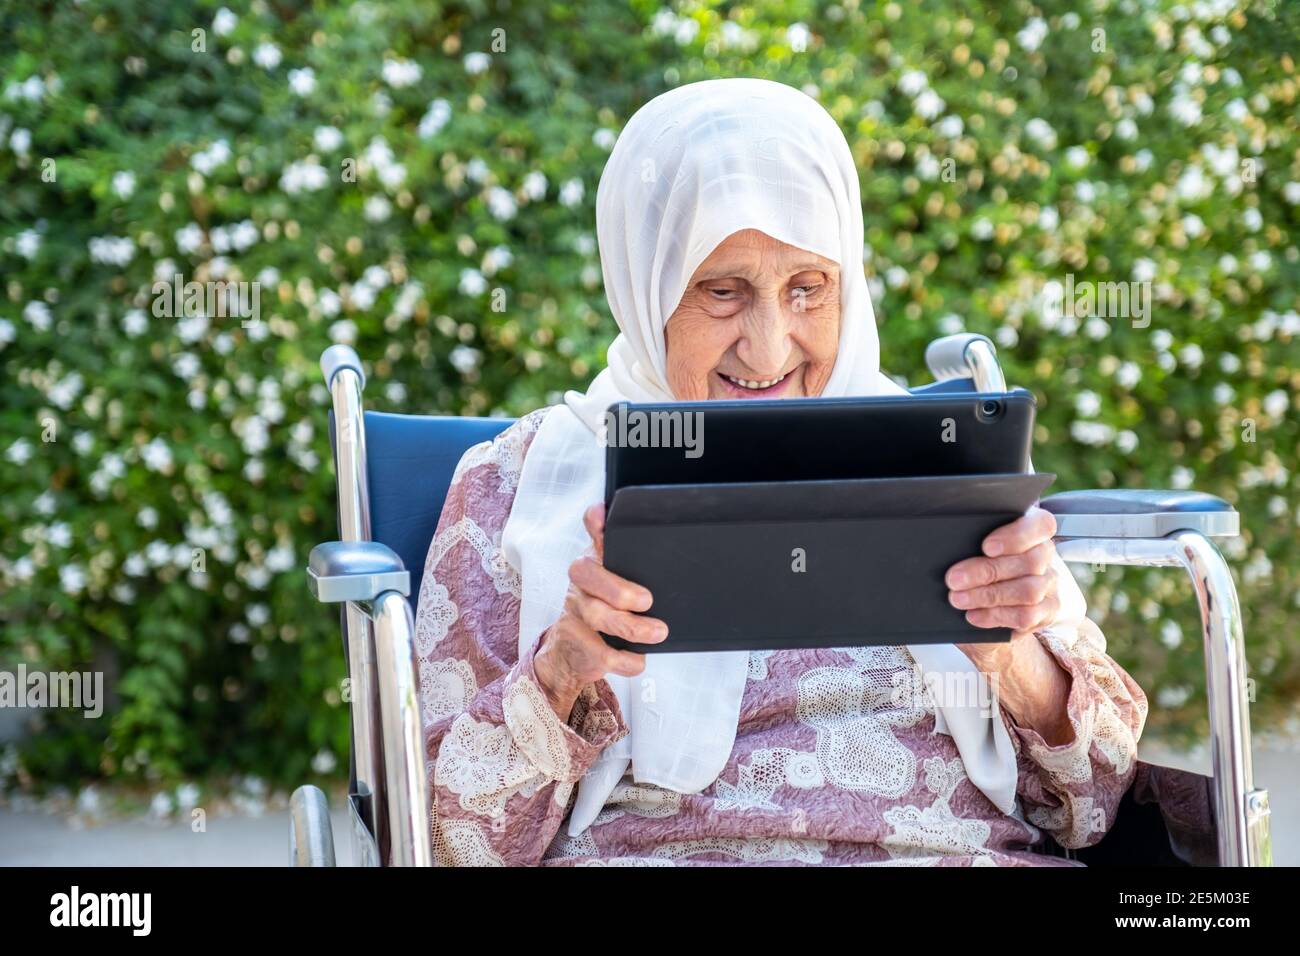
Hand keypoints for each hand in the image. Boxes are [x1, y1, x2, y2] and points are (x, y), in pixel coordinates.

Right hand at [532, 503, 667, 720]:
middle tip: (648, 600)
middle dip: (619, 589)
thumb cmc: (606, 608)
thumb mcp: (619, 582)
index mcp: (595, 561)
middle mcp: (580, 583)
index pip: (592, 534)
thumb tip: (661, 540)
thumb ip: (635, 562)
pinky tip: (639, 659)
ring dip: (631, 627)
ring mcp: (575, 613)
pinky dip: (626, 659)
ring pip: (598, 615)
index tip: (601, 513)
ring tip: (658, 632)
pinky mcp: (577, 643)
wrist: (572, 653)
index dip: (594, 524)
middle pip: (588, 576)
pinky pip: (602, 653)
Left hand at [946, 506, 1060, 677]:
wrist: (992, 604)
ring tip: (957, 599)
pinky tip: (973, 615)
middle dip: (986, 571)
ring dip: (988, 596)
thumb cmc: (978, 564)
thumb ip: (970, 541)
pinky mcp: (1046, 611)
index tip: (987, 547)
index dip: (1016, 536)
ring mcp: (1048, 585)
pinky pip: (1026, 616)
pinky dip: (996, 616)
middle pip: (1029, 562)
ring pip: (1028, 591)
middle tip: (953, 579)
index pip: (1040, 525)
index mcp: (1032, 530)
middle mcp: (1045, 556)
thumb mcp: (973, 546)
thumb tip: (944, 545)